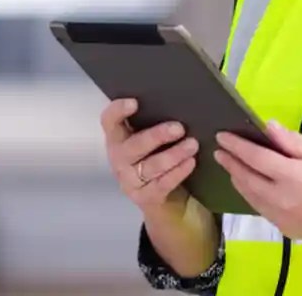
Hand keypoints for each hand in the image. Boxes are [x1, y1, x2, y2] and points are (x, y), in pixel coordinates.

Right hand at [100, 98, 199, 219]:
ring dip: (174, 154)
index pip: (109, 121)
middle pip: (133, 146)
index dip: (118, 111)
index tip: (134, 102)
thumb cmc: (157, 157)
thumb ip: (153, 122)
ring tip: (192, 145)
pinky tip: (190, 162)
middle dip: (157, 136)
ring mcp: (129, 180)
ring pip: (150, 166)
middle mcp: (118, 159)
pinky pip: (162, 184)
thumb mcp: (151, 140)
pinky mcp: (144, 197)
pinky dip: (178, 172)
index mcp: (117, 139)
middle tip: (179, 128)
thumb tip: (176, 101)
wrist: (163, 200)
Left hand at [215, 120, 301, 242]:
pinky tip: (253, 187)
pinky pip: (263, 211)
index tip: (222, 135)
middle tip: (220, 150)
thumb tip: (269, 127)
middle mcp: (283, 201)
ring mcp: (284, 219)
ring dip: (239, 180)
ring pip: (251, 198)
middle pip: (247, 179)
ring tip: (232, 167)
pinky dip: (253, 196)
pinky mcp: (288, 231)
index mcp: (293, 177)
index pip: (255, 158)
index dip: (236, 146)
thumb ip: (294, 143)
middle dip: (232, 163)